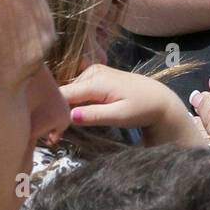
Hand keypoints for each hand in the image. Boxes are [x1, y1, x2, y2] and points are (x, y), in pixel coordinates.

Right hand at [62, 64, 200, 146]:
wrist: (160, 100)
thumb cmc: (143, 109)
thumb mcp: (120, 116)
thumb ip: (95, 115)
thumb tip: (70, 115)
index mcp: (96, 81)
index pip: (64, 95)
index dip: (54, 112)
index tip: (49, 132)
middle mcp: (92, 72)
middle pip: (65, 92)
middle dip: (58, 112)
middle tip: (54, 137)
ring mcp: (94, 72)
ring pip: (70, 91)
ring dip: (65, 109)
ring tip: (62, 131)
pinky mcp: (97, 76)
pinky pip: (79, 89)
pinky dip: (74, 103)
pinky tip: (75, 116)